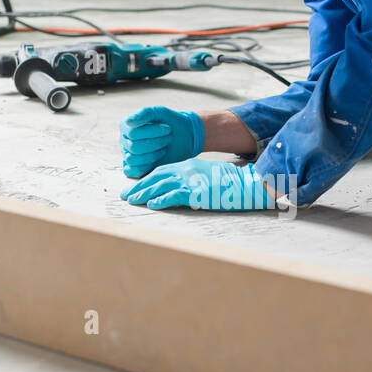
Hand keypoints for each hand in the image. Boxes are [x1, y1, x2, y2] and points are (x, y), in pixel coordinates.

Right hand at [119, 107, 204, 178]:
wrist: (184, 137)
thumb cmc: (171, 122)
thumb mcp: (160, 112)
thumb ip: (144, 113)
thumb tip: (128, 121)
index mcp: (126, 125)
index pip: (132, 133)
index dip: (152, 132)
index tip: (168, 128)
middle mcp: (124, 140)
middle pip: (133, 147)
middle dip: (156, 143)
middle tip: (169, 138)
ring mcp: (128, 154)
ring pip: (132, 159)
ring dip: (153, 155)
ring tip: (164, 148)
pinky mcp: (134, 168)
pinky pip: (131, 171)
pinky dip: (145, 167)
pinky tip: (157, 160)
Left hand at [121, 159, 272, 210]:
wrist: (245, 182)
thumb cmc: (229, 182)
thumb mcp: (207, 175)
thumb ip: (192, 179)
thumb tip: (181, 188)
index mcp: (188, 165)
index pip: (161, 171)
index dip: (146, 179)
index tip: (135, 187)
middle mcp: (186, 170)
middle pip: (156, 177)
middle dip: (139, 186)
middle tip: (126, 195)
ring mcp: (191, 180)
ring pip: (161, 185)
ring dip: (145, 193)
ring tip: (133, 201)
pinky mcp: (197, 192)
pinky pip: (175, 195)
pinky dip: (162, 200)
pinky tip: (153, 205)